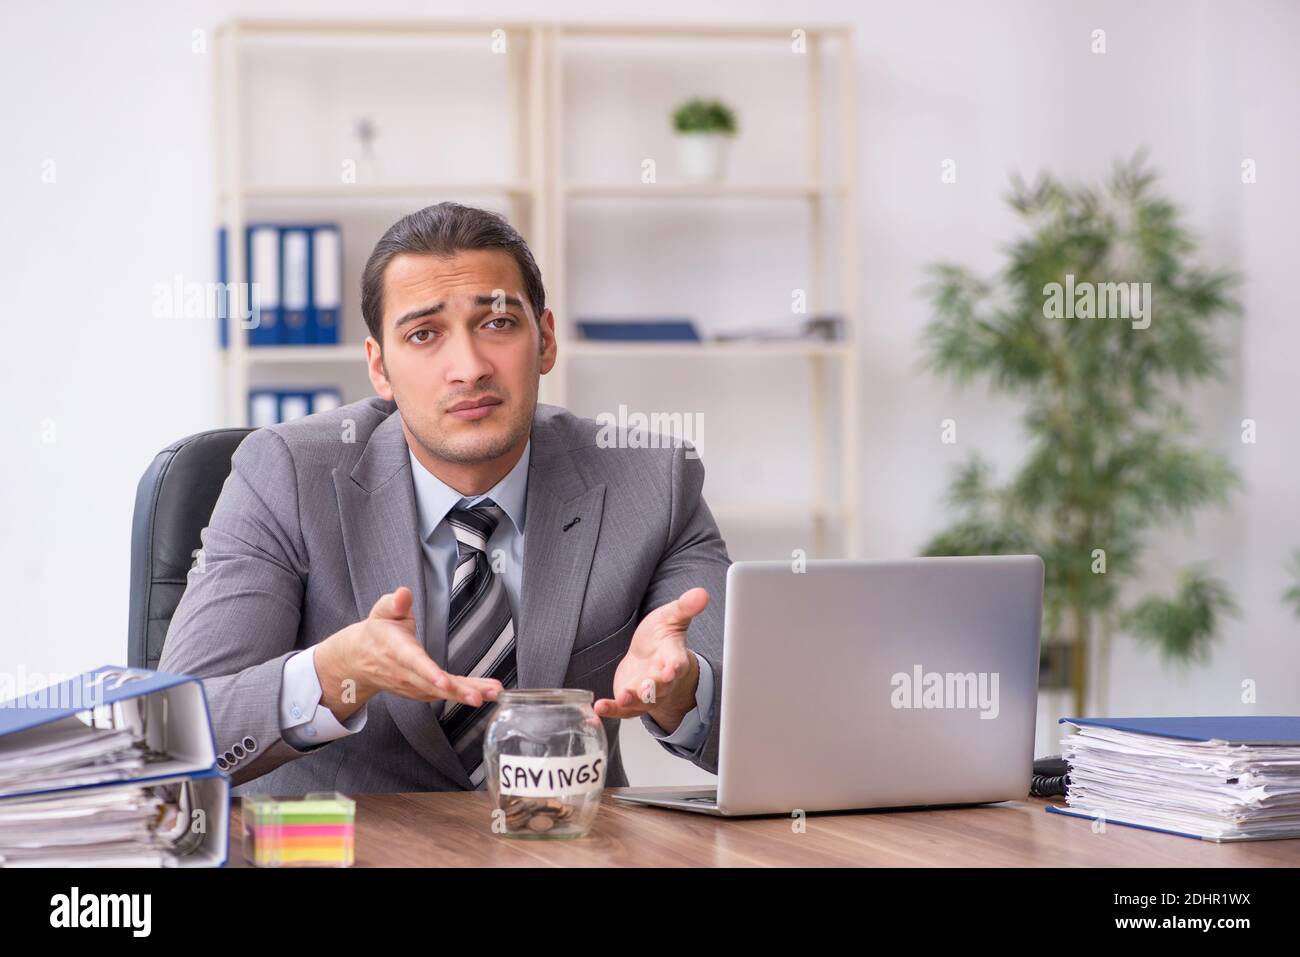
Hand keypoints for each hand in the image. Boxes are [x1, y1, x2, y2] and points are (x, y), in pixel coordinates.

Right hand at [315, 586, 502, 718]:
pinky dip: (463, 694)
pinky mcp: (419, 692)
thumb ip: (396, 603)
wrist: (360, 658)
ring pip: (441, 693)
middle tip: (480, 696)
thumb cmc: (378, 631)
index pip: (414, 663)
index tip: (444, 683)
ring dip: (467, 693)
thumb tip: (404, 593)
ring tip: (493, 693)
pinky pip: (443, 695)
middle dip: (458, 691)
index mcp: (397, 650)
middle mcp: (405, 673)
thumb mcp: (383, 611)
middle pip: (433, 685)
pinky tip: (484, 693)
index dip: (430, 674)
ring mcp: (412, 686)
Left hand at [592, 587, 708, 732]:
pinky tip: (599, 707)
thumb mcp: (672, 617)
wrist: (649, 656)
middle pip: (660, 687)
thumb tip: (702, 593)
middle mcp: (661, 681)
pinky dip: (611, 710)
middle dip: (654, 688)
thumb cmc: (662, 637)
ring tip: (623, 697)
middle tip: (648, 688)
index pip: (677, 664)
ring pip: (641, 702)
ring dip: (632, 700)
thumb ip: (685, 607)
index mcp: (673, 659)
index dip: (675, 667)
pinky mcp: (629, 701)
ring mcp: (646, 694)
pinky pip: (621, 709)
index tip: (672, 670)